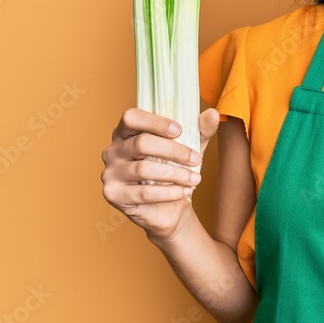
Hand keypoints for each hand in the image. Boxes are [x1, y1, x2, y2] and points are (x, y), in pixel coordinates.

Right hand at [100, 107, 219, 240]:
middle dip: (174, 151)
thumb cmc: (175, 170)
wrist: (169, 208)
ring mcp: (110, 173)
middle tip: (196, 159)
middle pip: (141, 143)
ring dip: (175, 174)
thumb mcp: (190, 147)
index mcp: (125, 132)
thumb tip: (213, 114)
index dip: (155, 122)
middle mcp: (112, 150)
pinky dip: (168, 192)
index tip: (180, 130)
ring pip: (144, 168)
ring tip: (195, 179)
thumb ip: (200, 130)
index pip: (131, 117)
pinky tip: (184, 191)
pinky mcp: (113, 195)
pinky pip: (143, 193)